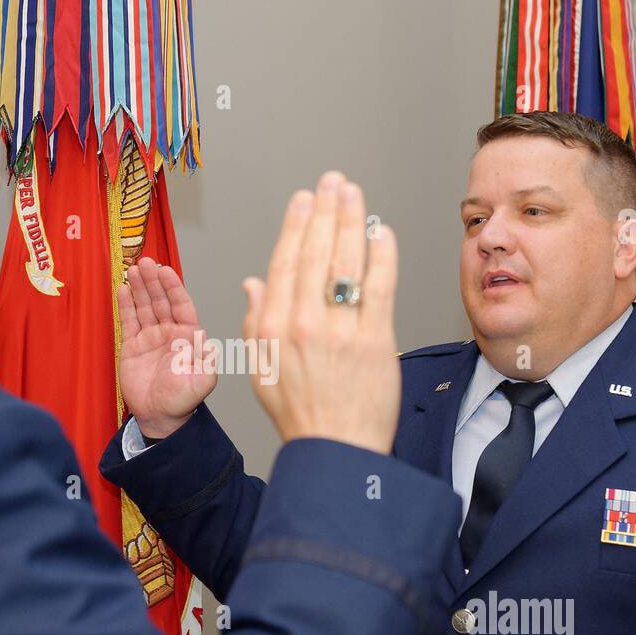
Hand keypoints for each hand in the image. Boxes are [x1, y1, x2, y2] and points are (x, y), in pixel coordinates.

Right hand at [117, 257, 217, 438]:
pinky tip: (122, 288)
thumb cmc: (183, 400)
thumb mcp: (202, 382)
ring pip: (144, 306)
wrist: (160, 417)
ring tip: (132, 269)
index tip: (165, 271)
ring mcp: (150, 337)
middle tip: (145, 262)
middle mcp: (169, 332)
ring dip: (139, 287)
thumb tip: (206, 338)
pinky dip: (125, 304)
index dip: (173, 287)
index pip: (181, 305)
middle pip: (161, 300)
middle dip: (154, 281)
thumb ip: (206, 361)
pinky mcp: (132, 346)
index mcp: (188, 336)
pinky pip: (128, 321)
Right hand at [242, 172, 400, 454]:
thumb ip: (256, 321)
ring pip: (345, 263)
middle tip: (332, 182)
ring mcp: (341, 331)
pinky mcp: (375, 341)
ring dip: (351, 220)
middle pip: (315, 253)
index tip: (303, 200)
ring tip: (353, 193)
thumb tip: (254, 281)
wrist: (336, 452)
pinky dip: (381, 255)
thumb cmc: (301, 416)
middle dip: (324, 210)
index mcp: (274, 328)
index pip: (285, 262)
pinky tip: (382, 231)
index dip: (295, 224)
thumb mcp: (261, 370)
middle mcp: (305, 324)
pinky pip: (379, 287)